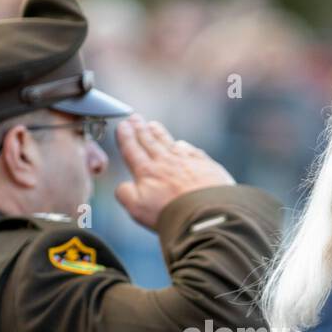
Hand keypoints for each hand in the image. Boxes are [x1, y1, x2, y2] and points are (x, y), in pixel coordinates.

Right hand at [114, 114, 234, 229]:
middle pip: (150, 142)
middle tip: (135, 118)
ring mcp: (187, 161)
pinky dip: (184, 145)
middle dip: (140, 129)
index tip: (122, 126)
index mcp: (148, 172)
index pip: (133, 150)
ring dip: (159, 133)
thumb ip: (125, 194)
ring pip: (169, 143)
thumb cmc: (172, 214)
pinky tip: (181, 144)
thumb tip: (122, 186)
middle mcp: (166, 162)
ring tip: (153, 125)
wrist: (208, 214)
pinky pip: (191, 150)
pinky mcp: (206, 165)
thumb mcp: (138, 209)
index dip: (126, 137)